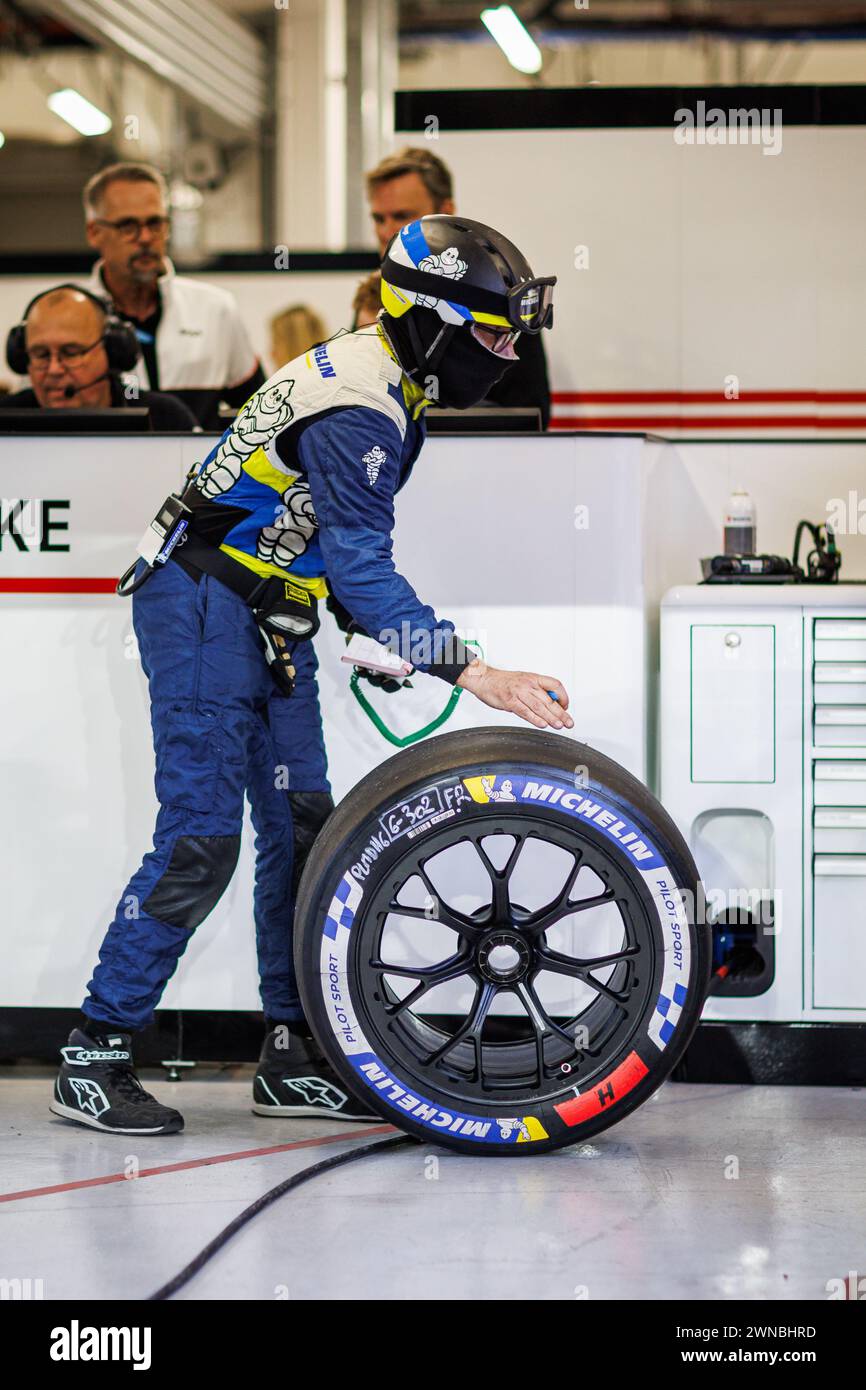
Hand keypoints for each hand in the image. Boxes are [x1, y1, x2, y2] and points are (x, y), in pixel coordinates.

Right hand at [456, 659, 573, 730]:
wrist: (484, 679)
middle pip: (550, 699)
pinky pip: (525, 711)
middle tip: (569, 722)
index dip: (563, 697)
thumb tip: (550, 704)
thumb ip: (536, 692)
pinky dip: (535, 719)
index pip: (555, 685)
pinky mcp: (510, 701)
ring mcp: (519, 692)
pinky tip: (543, 724)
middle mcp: (528, 684)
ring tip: (559, 725)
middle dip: (561, 713)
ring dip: (551, 718)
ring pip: (540, 707)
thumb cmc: (503, 682)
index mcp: (533, 678)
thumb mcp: (523, 681)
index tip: (566, 707)